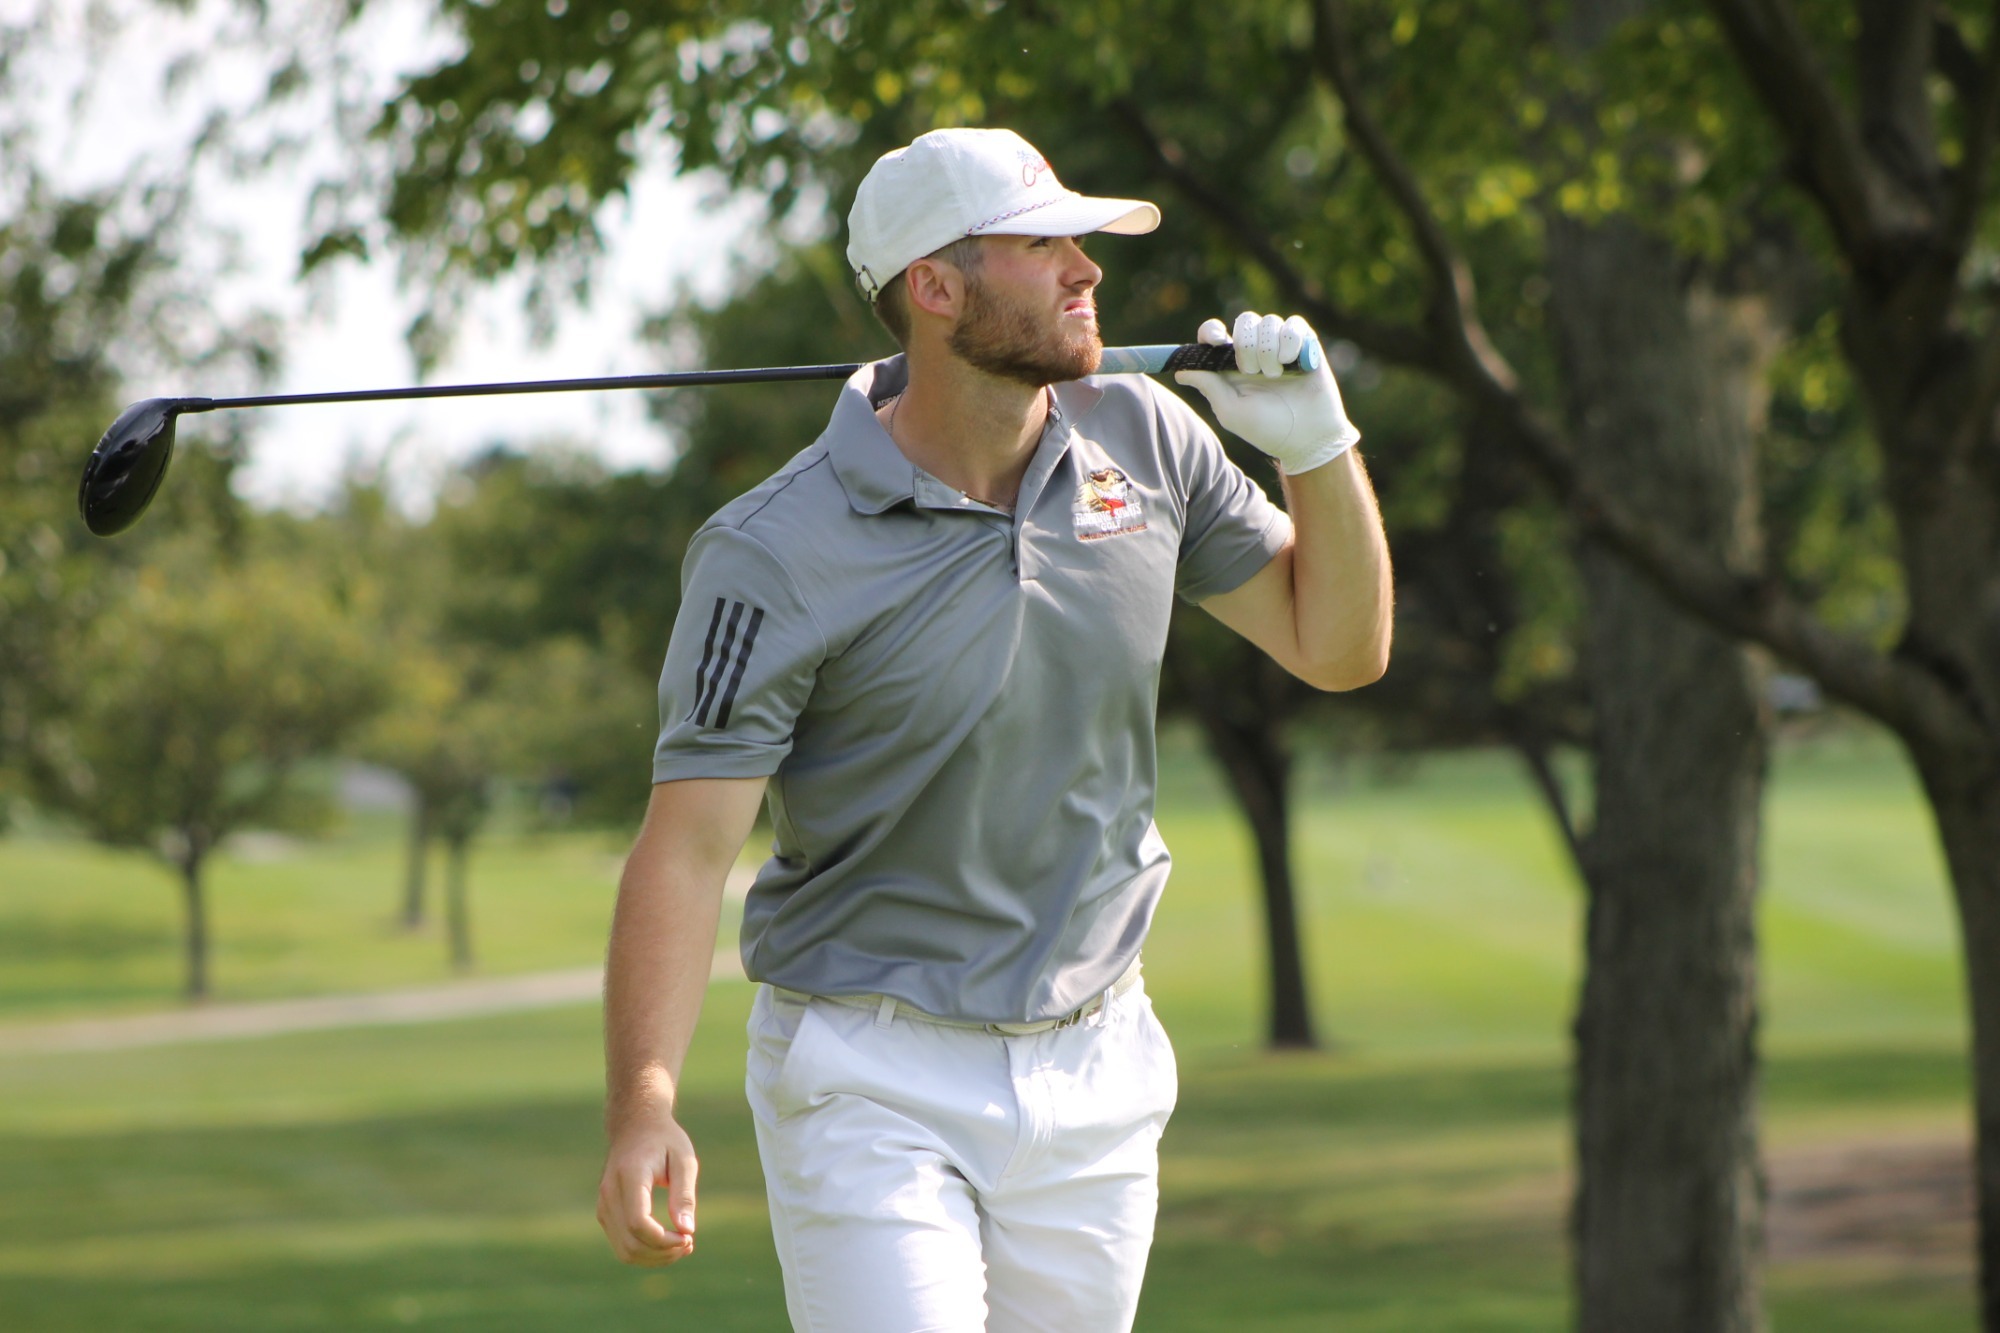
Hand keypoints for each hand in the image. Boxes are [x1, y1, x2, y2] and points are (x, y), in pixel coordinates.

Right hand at [597, 1112, 699, 1266]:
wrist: (635, 1126)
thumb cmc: (665, 1141)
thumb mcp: (684, 1160)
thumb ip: (684, 1194)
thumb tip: (687, 1231)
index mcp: (630, 1176)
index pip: (638, 1223)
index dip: (664, 1240)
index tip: (689, 1237)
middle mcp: (609, 1193)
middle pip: (631, 1243)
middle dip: (663, 1253)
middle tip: (689, 1243)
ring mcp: (603, 1205)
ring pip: (624, 1251)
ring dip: (654, 1258)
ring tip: (682, 1245)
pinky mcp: (605, 1213)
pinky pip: (622, 1245)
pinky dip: (645, 1252)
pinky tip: (668, 1243)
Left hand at [1174, 312, 1360, 473]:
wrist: (1308, 437)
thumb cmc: (1267, 429)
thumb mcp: (1231, 411)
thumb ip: (1209, 386)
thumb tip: (1180, 371)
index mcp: (1231, 364)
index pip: (1215, 333)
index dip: (1211, 331)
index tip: (1216, 342)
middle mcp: (1255, 350)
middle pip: (1243, 322)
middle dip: (1246, 345)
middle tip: (1253, 372)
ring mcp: (1280, 345)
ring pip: (1268, 322)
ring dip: (1269, 349)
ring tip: (1276, 376)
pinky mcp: (1305, 343)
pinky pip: (1293, 324)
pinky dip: (1290, 342)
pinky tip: (1292, 363)